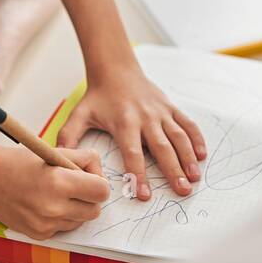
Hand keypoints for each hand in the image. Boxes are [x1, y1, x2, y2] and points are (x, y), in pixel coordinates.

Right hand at [0, 142, 109, 240]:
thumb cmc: (18, 162)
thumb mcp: (53, 152)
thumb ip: (83, 159)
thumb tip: (100, 173)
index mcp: (59, 183)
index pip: (102, 192)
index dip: (99, 183)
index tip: (90, 178)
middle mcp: (54, 208)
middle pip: (95, 211)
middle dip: (90, 198)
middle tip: (76, 186)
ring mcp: (46, 225)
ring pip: (80, 222)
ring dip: (75, 209)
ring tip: (56, 193)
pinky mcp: (39, 235)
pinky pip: (63, 229)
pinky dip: (60, 218)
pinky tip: (44, 204)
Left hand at [56, 62, 206, 200]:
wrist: (116, 68)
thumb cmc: (97, 96)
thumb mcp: (79, 115)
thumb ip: (69, 137)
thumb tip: (59, 161)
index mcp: (124, 122)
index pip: (132, 153)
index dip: (138, 175)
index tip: (144, 194)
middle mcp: (145, 117)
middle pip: (161, 148)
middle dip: (172, 170)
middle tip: (181, 191)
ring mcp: (160, 112)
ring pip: (178, 137)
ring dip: (188, 158)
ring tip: (194, 178)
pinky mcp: (170, 107)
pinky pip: (186, 124)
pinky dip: (196, 139)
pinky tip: (202, 155)